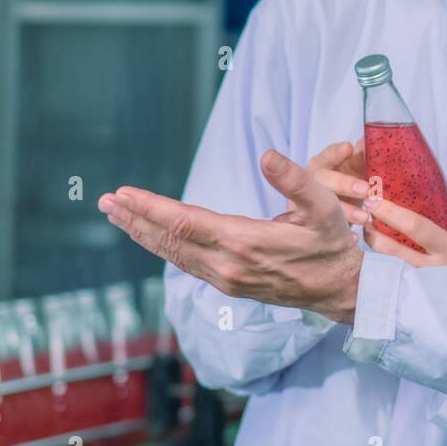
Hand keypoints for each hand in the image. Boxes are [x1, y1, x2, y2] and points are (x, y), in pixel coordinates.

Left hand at [96, 144, 363, 323]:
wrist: (341, 291)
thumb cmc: (332, 245)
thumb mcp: (325, 207)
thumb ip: (295, 180)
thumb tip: (267, 155)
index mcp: (245, 243)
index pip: (185, 223)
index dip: (150, 207)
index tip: (123, 193)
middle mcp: (228, 266)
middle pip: (170, 240)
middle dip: (135, 219)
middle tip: (105, 201)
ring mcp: (226, 279)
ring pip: (174, 254)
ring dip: (143, 233)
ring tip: (118, 215)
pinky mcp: (229, 285)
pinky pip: (186, 263)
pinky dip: (163, 247)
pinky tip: (152, 236)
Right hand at [273, 140, 370, 227]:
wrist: (333, 222)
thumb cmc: (346, 190)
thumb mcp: (354, 172)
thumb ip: (360, 158)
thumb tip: (368, 141)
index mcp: (323, 165)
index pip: (326, 155)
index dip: (336, 152)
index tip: (349, 148)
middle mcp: (311, 183)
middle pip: (322, 178)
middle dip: (344, 183)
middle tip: (365, 190)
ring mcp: (305, 204)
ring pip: (320, 204)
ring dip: (345, 210)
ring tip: (365, 217)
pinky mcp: (308, 225)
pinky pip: (321, 230)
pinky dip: (339, 235)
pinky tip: (354, 238)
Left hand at [362, 182, 446, 284]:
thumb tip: (443, 181)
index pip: (417, 227)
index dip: (392, 213)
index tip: (375, 200)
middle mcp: (435, 269)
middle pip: (394, 250)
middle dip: (374, 233)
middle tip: (362, 215)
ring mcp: (424, 286)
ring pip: (389, 267)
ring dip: (374, 248)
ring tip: (366, 231)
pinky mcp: (416, 297)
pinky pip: (393, 278)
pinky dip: (381, 264)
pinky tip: (374, 252)